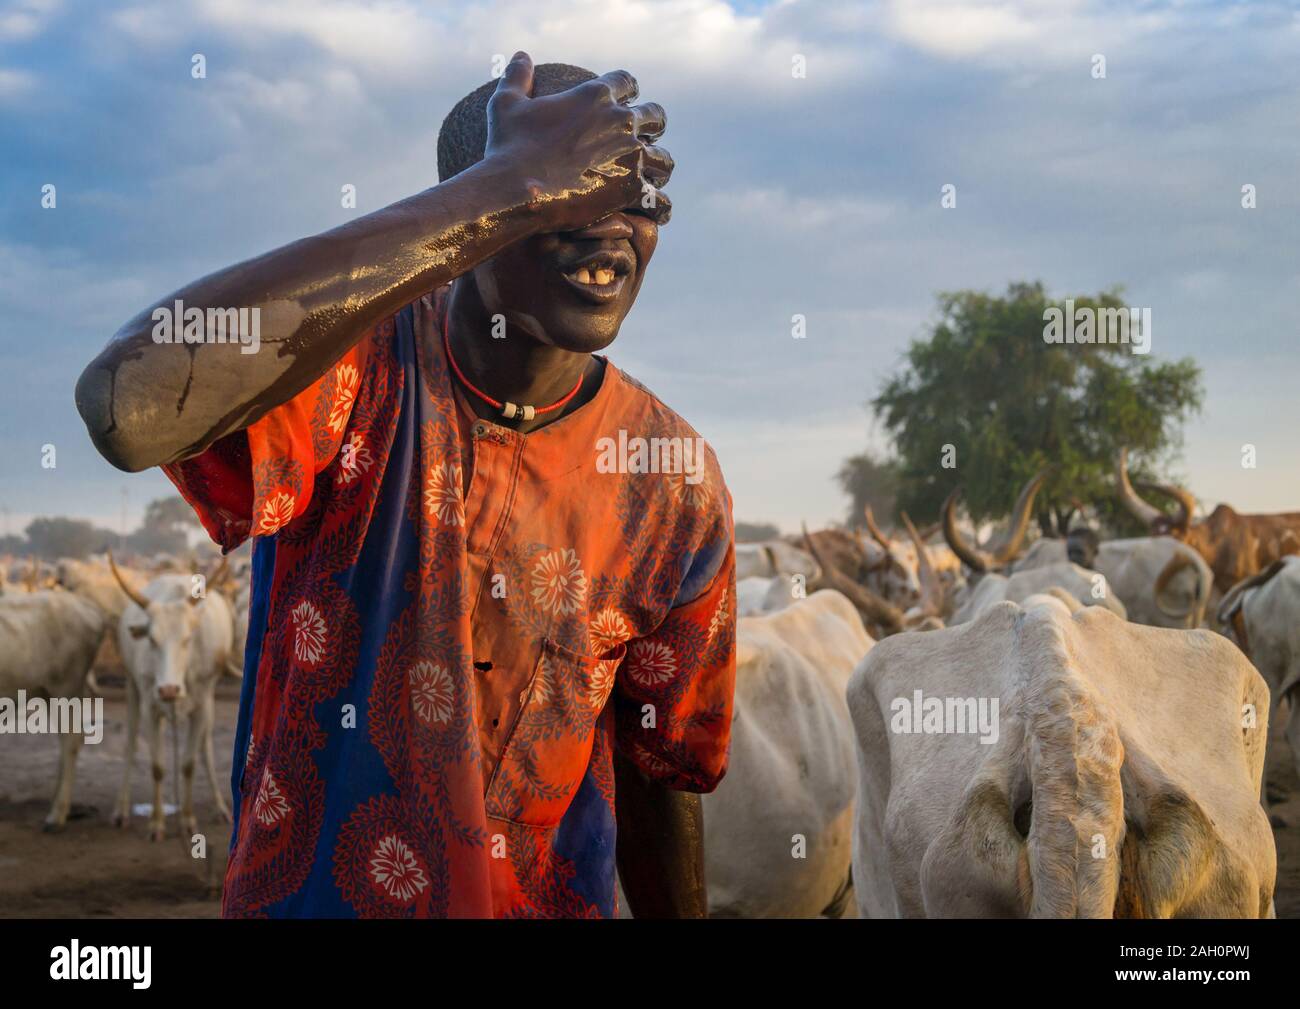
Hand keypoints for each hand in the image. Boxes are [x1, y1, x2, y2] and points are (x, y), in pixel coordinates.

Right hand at [484, 51, 672, 230]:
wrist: (515, 188)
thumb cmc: (509, 146)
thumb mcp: (506, 103)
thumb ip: (518, 76)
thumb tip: (520, 55)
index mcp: (596, 95)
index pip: (627, 82)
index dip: (628, 92)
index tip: (625, 103)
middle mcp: (620, 121)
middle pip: (655, 116)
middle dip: (652, 128)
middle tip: (644, 141)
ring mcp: (630, 155)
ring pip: (664, 159)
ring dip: (658, 167)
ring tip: (652, 178)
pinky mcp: (631, 189)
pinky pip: (659, 200)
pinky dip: (660, 207)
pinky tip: (656, 213)